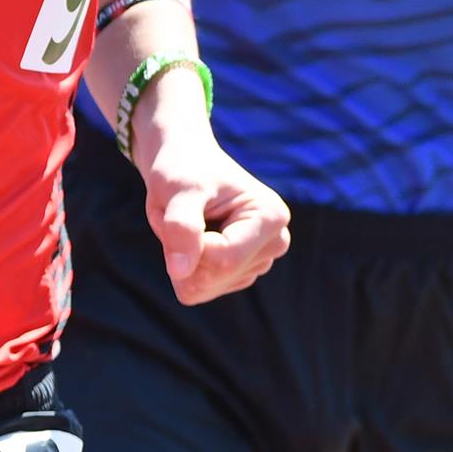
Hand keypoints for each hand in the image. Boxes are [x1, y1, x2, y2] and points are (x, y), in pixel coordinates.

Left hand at [131, 94, 291, 305]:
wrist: (182, 162)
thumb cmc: (182, 168)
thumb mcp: (178, 188)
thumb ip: (181, 226)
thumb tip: (180, 272)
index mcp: (271, 217)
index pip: (224, 260)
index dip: (188, 244)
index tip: (179, 211)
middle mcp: (274, 243)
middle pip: (216, 277)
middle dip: (183, 249)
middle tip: (180, 213)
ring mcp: (258, 261)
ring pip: (204, 287)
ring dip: (181, 255)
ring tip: (188, 221)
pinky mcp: (239, 273)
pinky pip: (198, 289)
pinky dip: (184, 264)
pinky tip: (193, 235)